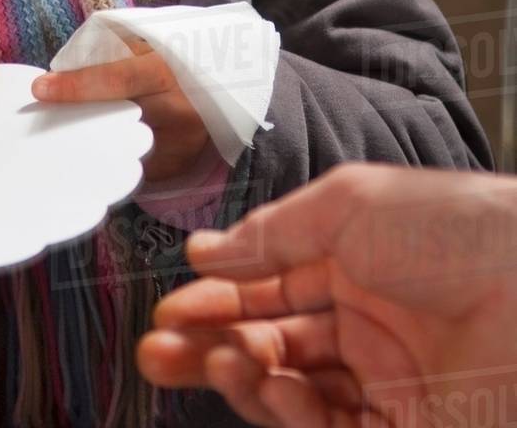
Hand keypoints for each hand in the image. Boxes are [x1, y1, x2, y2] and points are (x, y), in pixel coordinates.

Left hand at [31, 37, 208, 181]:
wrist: (224, 84)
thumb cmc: (174, 60)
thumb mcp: (149, 45)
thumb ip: (113, 54)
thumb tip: (63, 69)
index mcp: (166, 71)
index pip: (116, 79)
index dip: (77, 85)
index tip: (41, 89)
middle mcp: (177, 109)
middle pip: (115, 121)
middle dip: (76, 121)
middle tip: (41, 120)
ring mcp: (181, 142)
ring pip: (123, 149)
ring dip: (91, 145)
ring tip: (61, 139)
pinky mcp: (178, 166)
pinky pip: (135, 168)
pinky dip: (112, 161)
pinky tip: (91, 155)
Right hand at [135, 162, 516, 427]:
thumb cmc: (455, 228)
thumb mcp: (350, 205)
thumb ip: (274, 232)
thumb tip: (206, 251)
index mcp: (354, 265)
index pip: (268, 289)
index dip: (216, 299)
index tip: (170, 308)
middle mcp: (365, 327)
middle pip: (269, 344)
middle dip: (210, 348)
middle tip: (158, 352)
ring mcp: (386, 383)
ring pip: (290, 390)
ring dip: (241, 376)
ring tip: (210, 357)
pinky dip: (285, 408)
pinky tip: (263, 379)